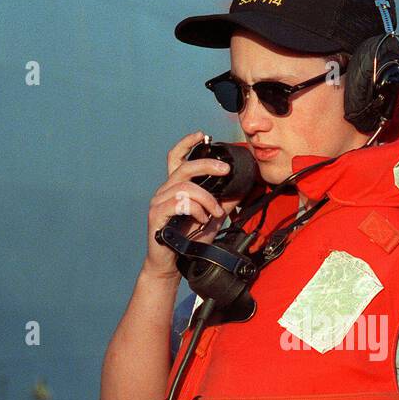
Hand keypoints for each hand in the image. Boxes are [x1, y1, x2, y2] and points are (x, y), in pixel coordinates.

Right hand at [145, 130, 246, 276]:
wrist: (172, 264)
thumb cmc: (188, 241)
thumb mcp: (211, 218)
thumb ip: (223, 202)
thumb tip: (242, 188)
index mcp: (175, 187)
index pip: (176, 158)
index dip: (187, 143)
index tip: (202, 135)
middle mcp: (165, 190)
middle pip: (185, 167)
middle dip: (208, 165)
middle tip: (226, 170)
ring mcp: (158, 201)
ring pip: (186, 187)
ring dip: (206, 199)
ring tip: (215, 213)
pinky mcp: (156, 214)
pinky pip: (179, 203)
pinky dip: (195, 210)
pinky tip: (201, 220)